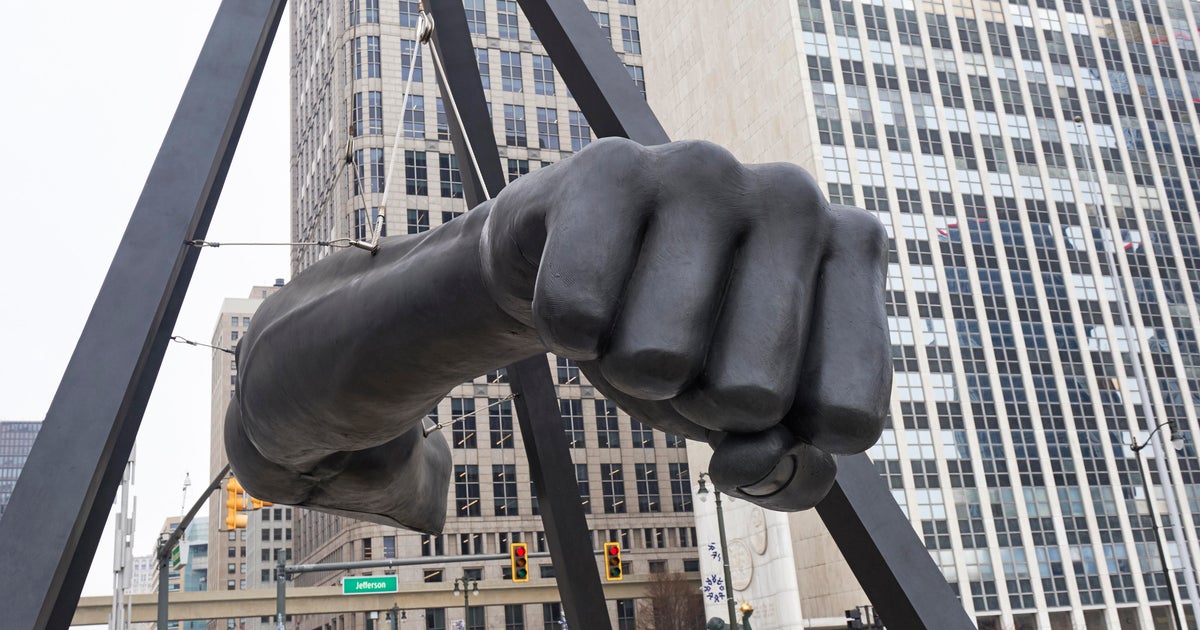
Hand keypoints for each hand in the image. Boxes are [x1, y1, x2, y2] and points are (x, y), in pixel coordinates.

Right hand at [482, 138, 890, 509]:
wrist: (576, 258)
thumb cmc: (681, 335)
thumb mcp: (745, 414)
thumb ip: (783, 469)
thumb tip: (755, 461)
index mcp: (855, 251)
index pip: (846, 420)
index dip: (783, 440)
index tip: (759, 391)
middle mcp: (796, 196)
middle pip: (751, 397)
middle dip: (696, 402)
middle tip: (682, 347)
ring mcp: (704, 169)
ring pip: (659, 358)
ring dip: (626, 370)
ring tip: (629, 314)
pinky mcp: (610, 167)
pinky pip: (577, 312)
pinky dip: (568, 336)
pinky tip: (583, 292)